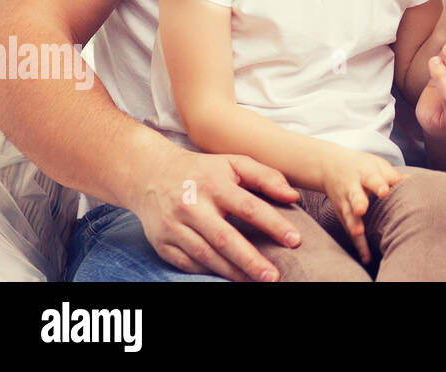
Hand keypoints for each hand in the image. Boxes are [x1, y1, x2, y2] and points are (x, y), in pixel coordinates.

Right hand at [128, 146, 302, 281]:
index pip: (248, 207)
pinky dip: (210, 272)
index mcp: (214, 184)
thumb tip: (293, 196)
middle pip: (224, 239)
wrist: (151, 174)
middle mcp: (192, 206)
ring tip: (257, 282)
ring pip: (206, 256)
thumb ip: (266, 176)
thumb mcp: (234, 163)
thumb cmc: (204, 171)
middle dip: (251, 261)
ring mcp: (174, 227)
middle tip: (274, 277)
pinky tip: (230, 277)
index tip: (295, 241)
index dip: (273, 224)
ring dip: (233, 272)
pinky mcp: (162, 244)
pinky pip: (189, 264)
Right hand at [317, 147, 403, 263]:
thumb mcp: (375, 164)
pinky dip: (357, 244)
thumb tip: (410, 183)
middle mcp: (351, 188)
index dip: (378, 185)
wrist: (329, 166)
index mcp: (364, 173)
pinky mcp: (342, 215)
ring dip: (353, 224)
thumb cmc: (361, 166)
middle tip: (361, 210)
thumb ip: (390, 175)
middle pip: (355, 195)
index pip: (372, 178)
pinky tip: (366, 257)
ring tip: (358, 233)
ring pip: (348, 214)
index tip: (385, 192)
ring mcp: (344, 202)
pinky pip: (349, 229)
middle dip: (358, 203)